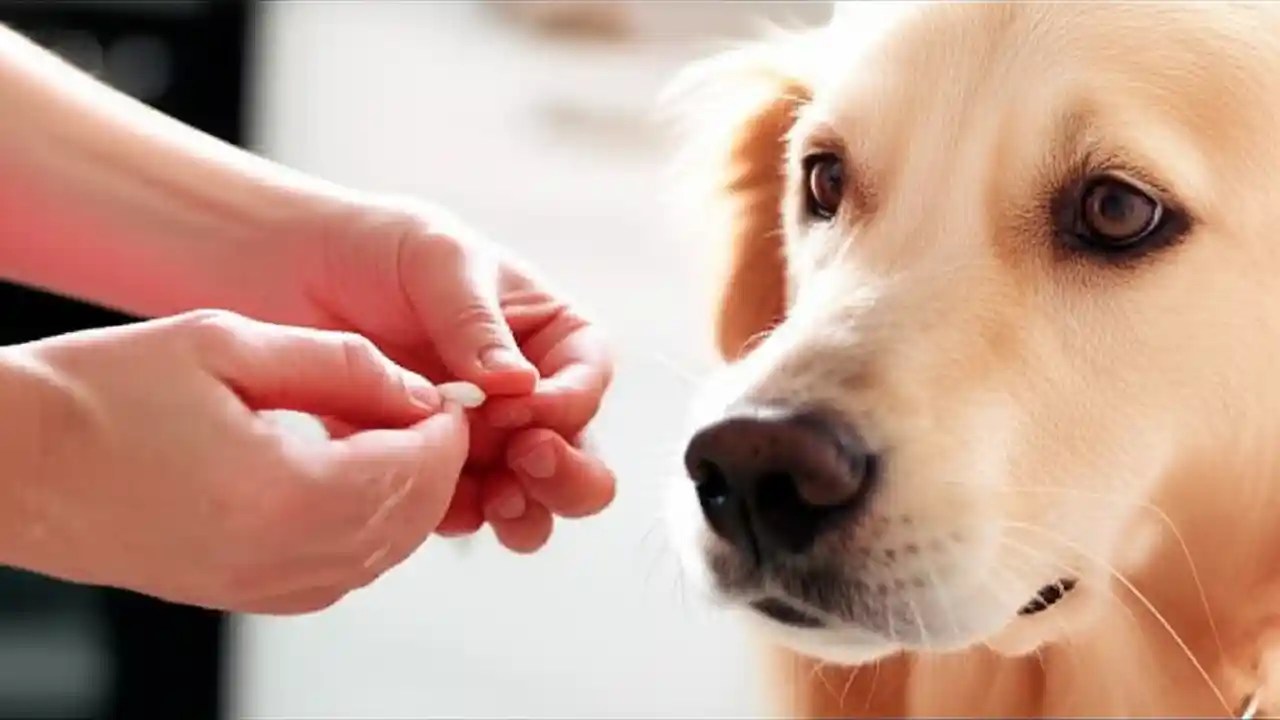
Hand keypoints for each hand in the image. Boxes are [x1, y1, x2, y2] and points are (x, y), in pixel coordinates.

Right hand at [0, 309, 467, 613]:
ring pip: (380, 554)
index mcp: (282, 492)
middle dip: (437, 465)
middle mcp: (278, 556)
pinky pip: (338, 574)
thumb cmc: (104, 390)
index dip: (446, 430)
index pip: (414, 471)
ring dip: (407, 498)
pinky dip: (367, 531)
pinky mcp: (238, 594)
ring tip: (394, 437)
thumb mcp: (228, 344)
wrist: (15, 460)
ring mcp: (257, 586)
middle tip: (430, 411)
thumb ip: (339, 364)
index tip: (448, 392)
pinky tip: (352, 482)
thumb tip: (418, 390)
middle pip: (409, 520)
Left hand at [288, 197, 615, 552]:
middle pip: (578, 452)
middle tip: (527, 463)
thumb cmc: (371, 246)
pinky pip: (456, 511)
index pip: (587, 377)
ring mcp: (477, 439)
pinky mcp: (425, 469)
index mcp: (545, 333)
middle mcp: (522, 394)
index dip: (569, 403)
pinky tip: (427, 498)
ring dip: (524, 510)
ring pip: (530, 498)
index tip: (521, 407)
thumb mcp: (436, 258)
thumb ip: (477, 323)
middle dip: (567, 473)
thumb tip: (518, 383)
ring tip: (497, 500)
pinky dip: (451, 515)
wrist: (283, 272)